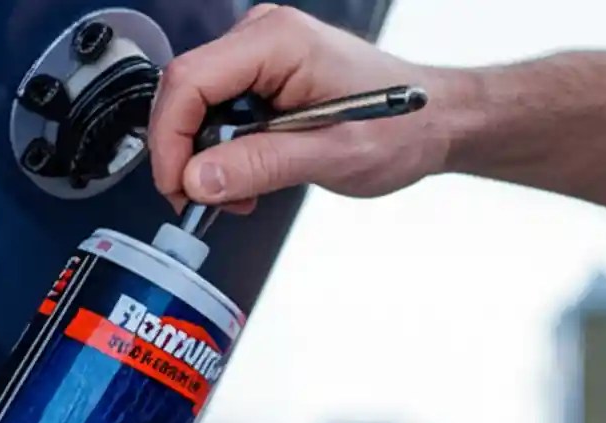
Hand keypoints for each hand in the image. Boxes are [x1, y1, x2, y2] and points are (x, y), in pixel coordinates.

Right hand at [149, 4, 459, 210]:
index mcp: (278, 41)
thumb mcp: (331, 155)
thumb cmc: (401, 127)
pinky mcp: (260, 76)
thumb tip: (198, 179)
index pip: (190, 80)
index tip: (178, 187)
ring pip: (195, 108)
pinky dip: (220, 153)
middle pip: (184, 93)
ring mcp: (259, 55)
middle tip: (204, 202)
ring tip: (239, 194)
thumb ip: (260, 165)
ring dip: (204, 160)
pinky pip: (216, 113)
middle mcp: (262, 37)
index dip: (172, 139)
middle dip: (185, 155)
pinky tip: (246, 177)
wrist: (434, 122)